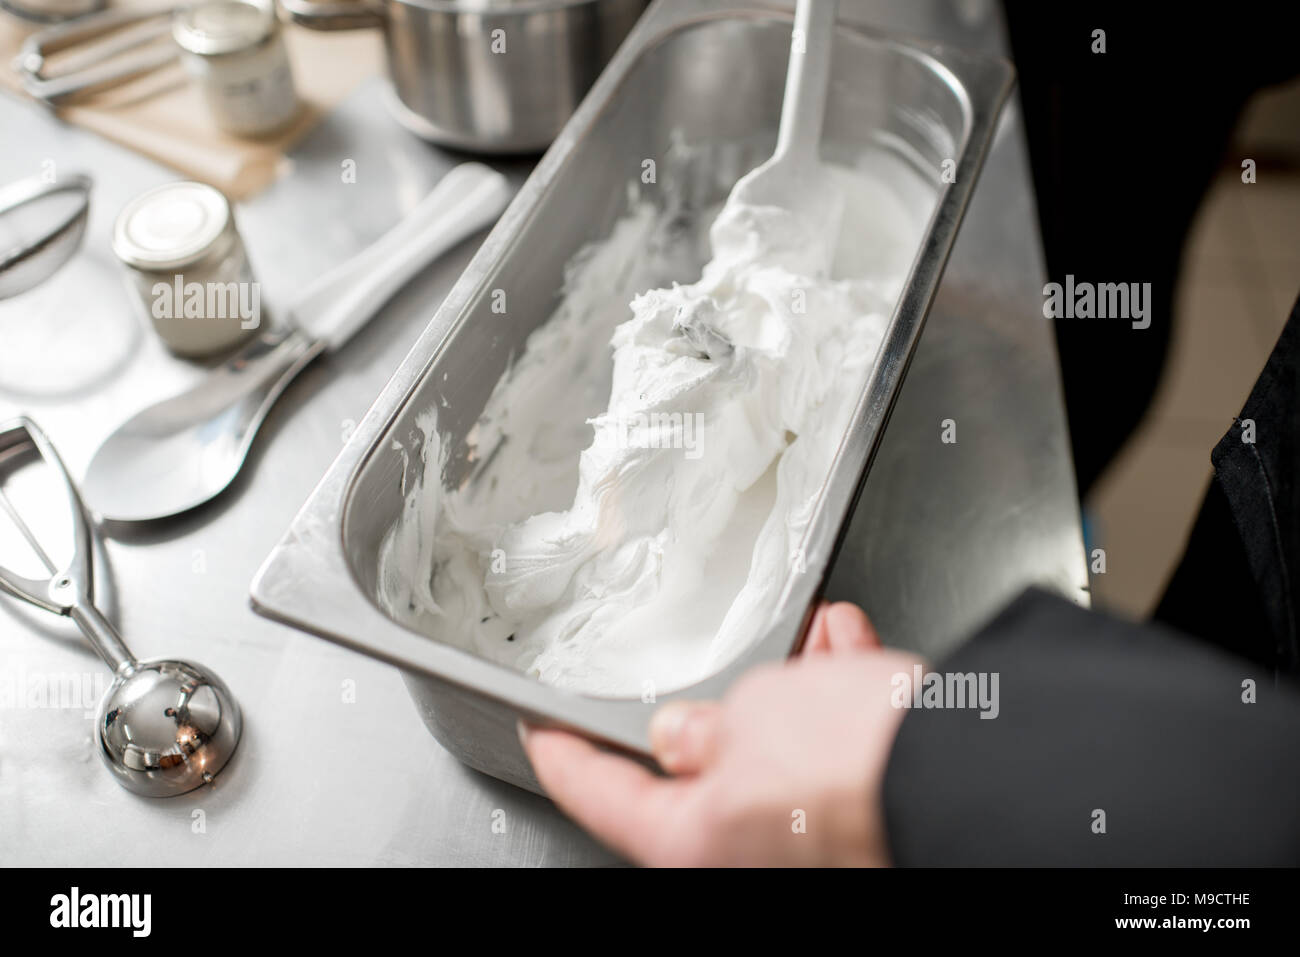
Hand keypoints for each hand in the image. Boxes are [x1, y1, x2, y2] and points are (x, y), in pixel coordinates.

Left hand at [521, 602, 923, 865]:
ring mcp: (807, 840)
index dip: (565, 755)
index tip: (544, 734)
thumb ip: (707, 723)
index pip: (603, 795)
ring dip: (794, 683)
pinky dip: (836, 699)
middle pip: (708, 765)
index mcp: (697, 841)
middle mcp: (749, 854)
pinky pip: (832, 752)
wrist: (971, 777)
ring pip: (780, 748)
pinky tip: (848, 652)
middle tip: (717, 660)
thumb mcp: (756, 714)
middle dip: (725, 695)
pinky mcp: (860, 817)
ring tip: (814, 638)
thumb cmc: (858, 764)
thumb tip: (687, 735)